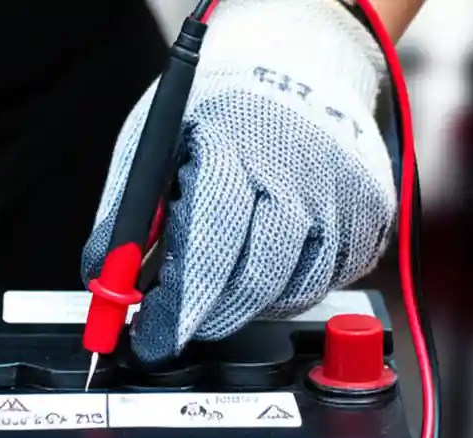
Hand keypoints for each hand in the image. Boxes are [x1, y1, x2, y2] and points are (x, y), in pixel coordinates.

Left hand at [82, 0, 396, 364]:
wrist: (300, 63)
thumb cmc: (218, 107)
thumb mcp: (154, 143)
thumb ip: (126, 214)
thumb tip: (102, 279)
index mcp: (232, 145)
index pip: (207, 247)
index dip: (176, 307)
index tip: (150, 339)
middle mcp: (296, 171)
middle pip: (253, 280)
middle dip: (207, 318)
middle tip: (177, 328)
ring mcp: (341, 194)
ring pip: (292, 291)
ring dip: (248, 304)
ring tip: (223, 281)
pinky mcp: (370, 214)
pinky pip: (326, 281)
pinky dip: (289, 287)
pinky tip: (269, 259)